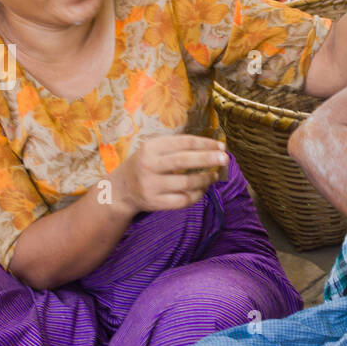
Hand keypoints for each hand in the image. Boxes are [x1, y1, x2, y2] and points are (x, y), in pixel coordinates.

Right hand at [112, 134, 228, 214]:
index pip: (183, 143)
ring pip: (186, 183)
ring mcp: (151, 185)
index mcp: (151, 148)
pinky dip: (197, 195)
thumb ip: (178, 147)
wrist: (121, 189)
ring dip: (205, 179)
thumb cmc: (146, 165)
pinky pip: (183, 200)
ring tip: (214, 175)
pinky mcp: (155, 202)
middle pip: (184, 161)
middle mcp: (149, 165)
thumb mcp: (154, 150)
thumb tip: (212, 149)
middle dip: (207, 159)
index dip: (204, 143)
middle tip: (225, 159)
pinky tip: (202, 189)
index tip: (221, 146)